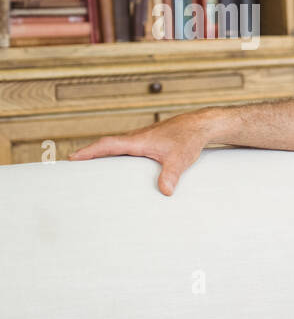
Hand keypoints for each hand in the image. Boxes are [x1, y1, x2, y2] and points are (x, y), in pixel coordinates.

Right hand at [68, 109, 214, 195]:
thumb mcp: (180, 159)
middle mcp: (135, 138)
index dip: (90, 151)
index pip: (107, 145)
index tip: (72, 158)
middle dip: (88, 155)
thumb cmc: (188, 139)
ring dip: (101, 156)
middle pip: (106, 147)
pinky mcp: (146, 143)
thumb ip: (171, 175)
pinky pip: (125, 150)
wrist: (199, 126)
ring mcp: (140, 140)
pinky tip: (115, 168)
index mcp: (137, 141)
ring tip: (86, 171)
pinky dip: (115, 157)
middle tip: (69, 167)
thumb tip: (165, 192)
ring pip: (115, 148)